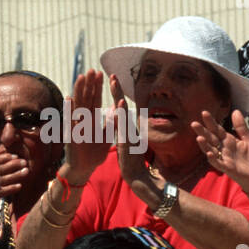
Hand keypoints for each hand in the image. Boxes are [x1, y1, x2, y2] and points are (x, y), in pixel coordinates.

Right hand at [65, 69, 106, 182]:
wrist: (84, 169)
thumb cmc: (94, 154)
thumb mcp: (106, 137)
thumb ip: (111, 125)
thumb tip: (117, 111)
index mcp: (91, 120)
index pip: (95, 99)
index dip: (98, 87)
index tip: (101, 74)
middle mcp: (83, 120)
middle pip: (86, 98)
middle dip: (89, 84)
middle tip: (92, 69)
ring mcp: (76, 126)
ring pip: (78, 105)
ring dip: (79, 91)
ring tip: (81, 77)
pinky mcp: (71, 134)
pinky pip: (70, 120)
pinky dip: (69, 110)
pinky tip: (69, 98)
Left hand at [109, 74, 151, 190]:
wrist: (136, 174)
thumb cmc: (131, 158)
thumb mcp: (127, 140)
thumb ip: (125, 128)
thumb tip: (124, 117)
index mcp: (125, 126)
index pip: (119, 106)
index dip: (116, 92)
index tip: (112, 79)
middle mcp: (128, 126)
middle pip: (120, 104)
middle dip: (116, 89)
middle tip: (112, 75)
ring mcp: (128, 132)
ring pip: (121, 111)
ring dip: (117, 96)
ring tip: (114, 83)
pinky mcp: (126, 140)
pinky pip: (122, 126)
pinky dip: (119, 114)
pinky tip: (118, 105)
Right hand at [192, 109, 248, 193]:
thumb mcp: (248, 139)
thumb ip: (240, 126)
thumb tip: (235, 111)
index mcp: (228, 140)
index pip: (217, 129)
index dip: (211, 122)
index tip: (204, 113)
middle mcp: (223, 148)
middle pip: (211, 139)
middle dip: (202, 132)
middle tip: (194, 124)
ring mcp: (223, 158)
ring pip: (211, 150)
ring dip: (204, 145)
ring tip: (199, 138)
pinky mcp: (227, 167)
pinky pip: (218, 163)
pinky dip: (213, 159)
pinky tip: (209, 153)